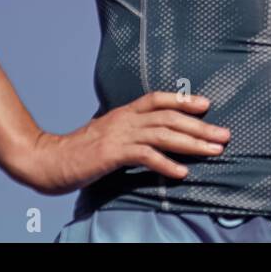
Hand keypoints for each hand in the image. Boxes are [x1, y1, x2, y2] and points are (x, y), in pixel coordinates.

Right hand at [12, 91, 231, 195]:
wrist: (45, 161)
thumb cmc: (77, 151)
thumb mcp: (107, 134)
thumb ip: (128, 132)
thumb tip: (151, 137)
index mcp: (124, 112)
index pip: (158, 99)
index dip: (184, 100)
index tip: (207, 105)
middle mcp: (125, 119)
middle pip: (170, 118)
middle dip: (200, 126)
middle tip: (225, 135)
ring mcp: (119, 135)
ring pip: (164, 134)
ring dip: (193, 143)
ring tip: (215, 151)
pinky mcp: (112, 154)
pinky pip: (145, 157)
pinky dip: (166, 164)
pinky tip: (183, 172)